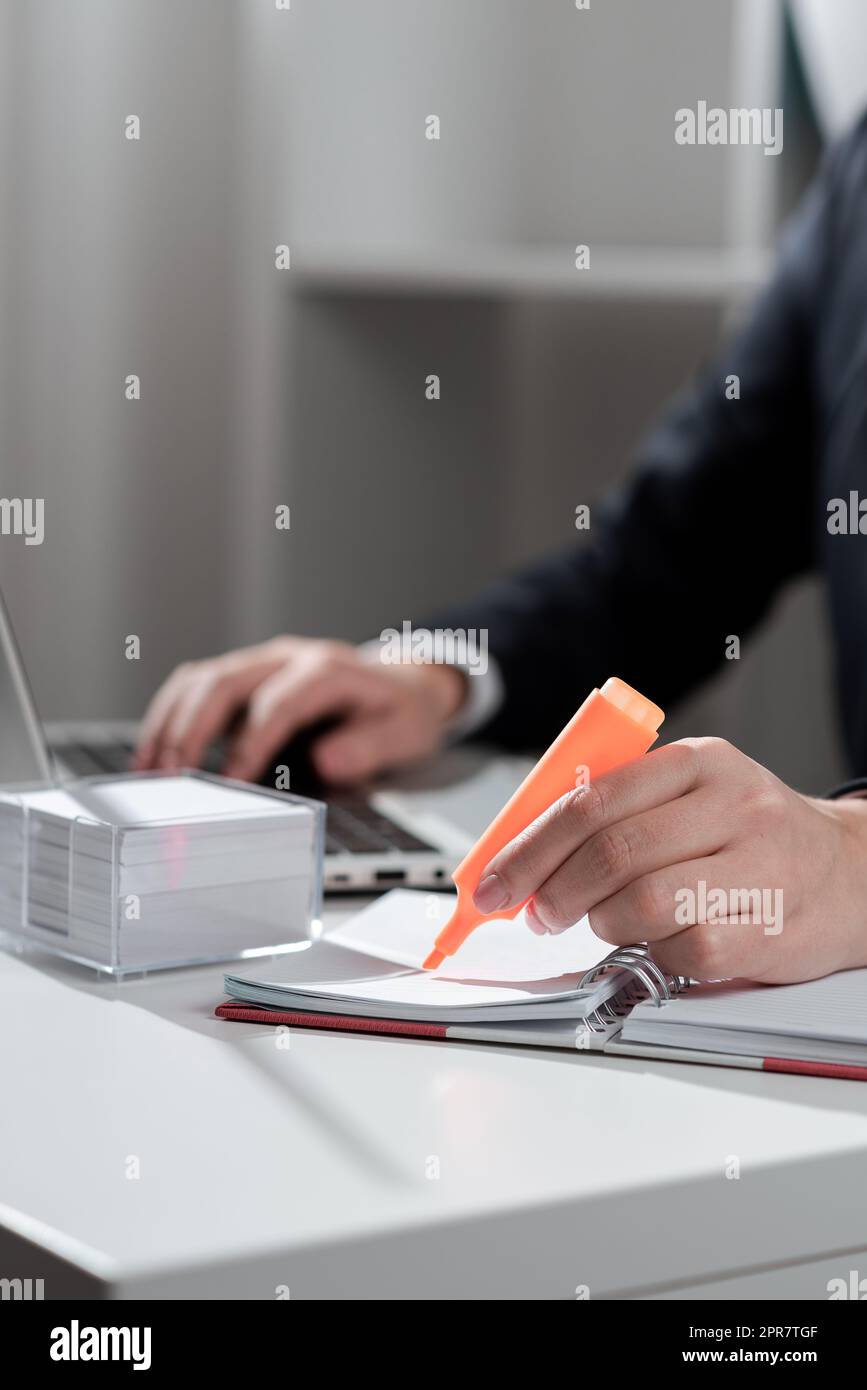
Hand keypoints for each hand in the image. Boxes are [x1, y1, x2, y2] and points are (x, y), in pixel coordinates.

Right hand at [133, 636, 466, 784]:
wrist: (402, 688)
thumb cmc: (399, 715)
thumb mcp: (404, 733)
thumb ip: (369, 747)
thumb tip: (325, 761)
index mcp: (327, 670)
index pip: (278, 701)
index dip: (253, 741)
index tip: (233, 782)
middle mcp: (286, 658)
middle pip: (225, 682)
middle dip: (193, 730)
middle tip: (173, 778)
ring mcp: (260, 664)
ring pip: (201, 680)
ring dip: (170, 723)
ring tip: (149, 770)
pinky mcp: (243, 679)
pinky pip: (195, 688)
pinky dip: (169, 718)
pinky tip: (153, 754)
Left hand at [472, 737, 866, 983]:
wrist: (850, 873)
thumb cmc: (747, 837)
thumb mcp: (689, 797)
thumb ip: (617, 811)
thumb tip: (521, 854)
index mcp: (698, 762)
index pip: (592, 800)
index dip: (529, 847)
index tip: (492, 882)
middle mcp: (733, 804)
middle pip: (612, 851)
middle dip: (553, 891)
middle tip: (536, 913)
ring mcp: (759, 865)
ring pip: (643, 903)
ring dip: (603, 923)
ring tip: (605, 922)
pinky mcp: (773, 927)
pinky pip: (685, 949)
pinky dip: (655, 953)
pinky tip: (660, 941)